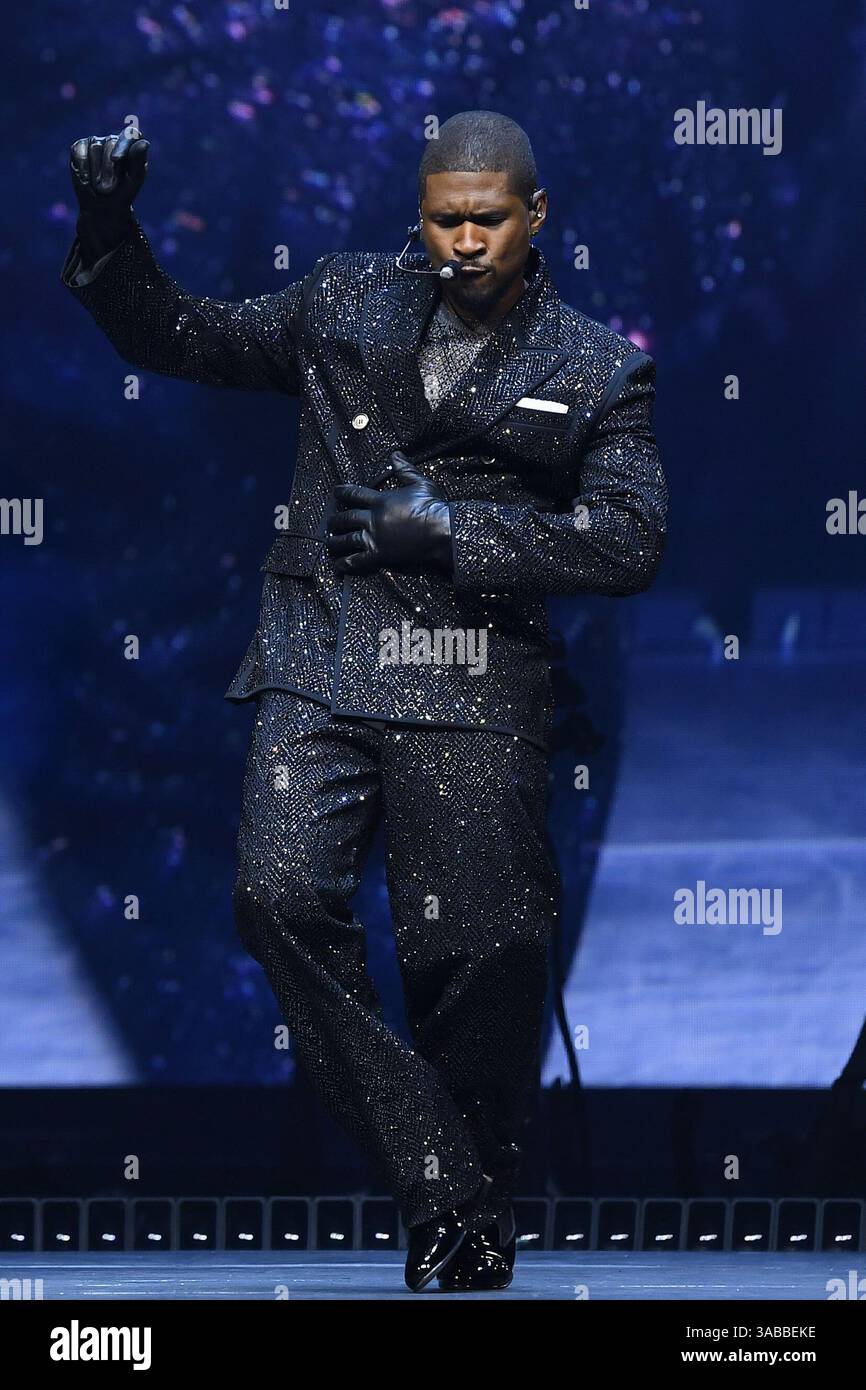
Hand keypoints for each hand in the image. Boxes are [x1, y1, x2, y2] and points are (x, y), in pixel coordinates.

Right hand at [69, 131, 149, 267]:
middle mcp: (113, 140)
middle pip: (110, 143)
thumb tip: (143, 142)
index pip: (130, 134)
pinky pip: (79, 152)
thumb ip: (138, 161)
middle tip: (109, 188)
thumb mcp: (134, 180)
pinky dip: (83, 168)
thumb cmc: (123, 193)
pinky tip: (87, 180)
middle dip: (108, 168)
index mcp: (131, 145)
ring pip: (94, 148)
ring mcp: (95, 142)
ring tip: (100, 187)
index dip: (123, 145)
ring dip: (96, 172)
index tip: (116, 160)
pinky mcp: (79, 147)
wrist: (103, 209)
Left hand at [326, 452, 452, 576]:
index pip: (355, 494)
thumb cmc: (434, 507)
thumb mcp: (420, 483)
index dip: (342, 492)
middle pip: (346, 518)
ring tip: (330, 543)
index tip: (335, 492)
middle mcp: (373, 519)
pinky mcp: (380, 555)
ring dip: (336, 542)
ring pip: (347, 540)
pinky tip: (338, 565)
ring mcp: (375, 538)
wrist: (442, 531)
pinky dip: (346, 563)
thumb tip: (396, 454)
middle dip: (335, 520)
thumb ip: (405, 469)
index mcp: (381, 500)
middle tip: (330, 523)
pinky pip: (357, 560)